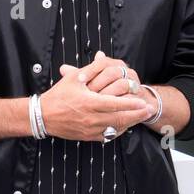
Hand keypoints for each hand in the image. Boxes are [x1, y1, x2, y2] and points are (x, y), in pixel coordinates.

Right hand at [38, 60, 153, 141]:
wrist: (43, 116)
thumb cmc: (58, 95)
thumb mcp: (73, 78)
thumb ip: (91, 69)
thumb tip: (103, 57)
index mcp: (89, 103)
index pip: (116, 104)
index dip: (132, 105)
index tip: (144, 102)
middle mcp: (92, 119)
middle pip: (120, 119)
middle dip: (137, 115)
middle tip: (150, 110)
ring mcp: (90, 130)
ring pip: (116, 129)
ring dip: (130, 123)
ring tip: (141, 117)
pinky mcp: (88, 137)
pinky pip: (108, 136)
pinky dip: (118, 130)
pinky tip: (125, 125)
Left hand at [64, 50, 143, 98]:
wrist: (133, 100)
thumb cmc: (109, 89)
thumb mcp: (94, 80)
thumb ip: (80, 74)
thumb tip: (62, 68)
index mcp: (113, 64)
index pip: (102, 62)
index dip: (90, 70)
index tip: (80, 79)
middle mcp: (124, 70)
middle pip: (111, 72)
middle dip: (97, 84)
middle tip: (86, 95)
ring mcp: (133, 82)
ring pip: (120, 85)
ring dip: (107, 95)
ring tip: (95, 104)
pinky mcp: (138, 96)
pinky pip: (128, 100)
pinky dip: (117, 106)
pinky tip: (106, 112)